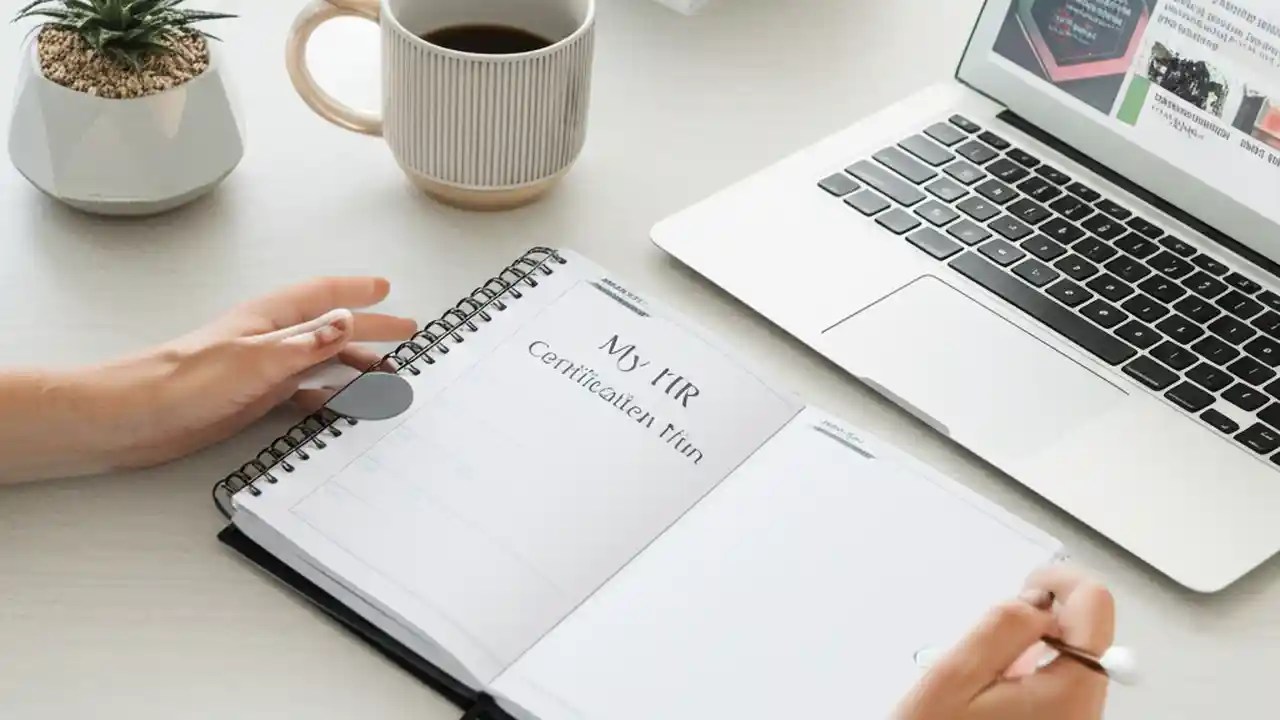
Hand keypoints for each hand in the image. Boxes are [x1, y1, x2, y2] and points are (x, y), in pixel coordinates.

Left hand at [69, 277, 416, 472]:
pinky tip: (340, 407)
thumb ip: (306, 343)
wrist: (136, 417)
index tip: (387, 289)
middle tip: (405, 334)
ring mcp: (263, 370)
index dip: (356, 291)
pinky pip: (302, 393)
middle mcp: (271, 340)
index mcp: (270, 319)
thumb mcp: (255, 360)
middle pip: (330, 330)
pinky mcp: (252, 398)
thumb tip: (349, 320)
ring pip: (321, 363)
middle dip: (368, 330)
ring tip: (386, 378)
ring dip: (353, 368)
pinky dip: (327, 397)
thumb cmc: (185, 383)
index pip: (324, 296)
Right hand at [893, 565, 1114, 719]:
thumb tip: (1039, 601)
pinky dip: (1034, 673)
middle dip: (1046, 619)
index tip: (1028, 585)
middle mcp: (1086, 712)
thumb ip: (1001, 627)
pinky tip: (998, 691)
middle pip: (1091, 634)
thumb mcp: (955, 675)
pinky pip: (1063, 687)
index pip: (1095, 607)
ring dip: (1037, 647)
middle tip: (996, 634)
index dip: (1061, 583)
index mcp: (1069, 694)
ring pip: (1076, 660)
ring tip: (989, 671)